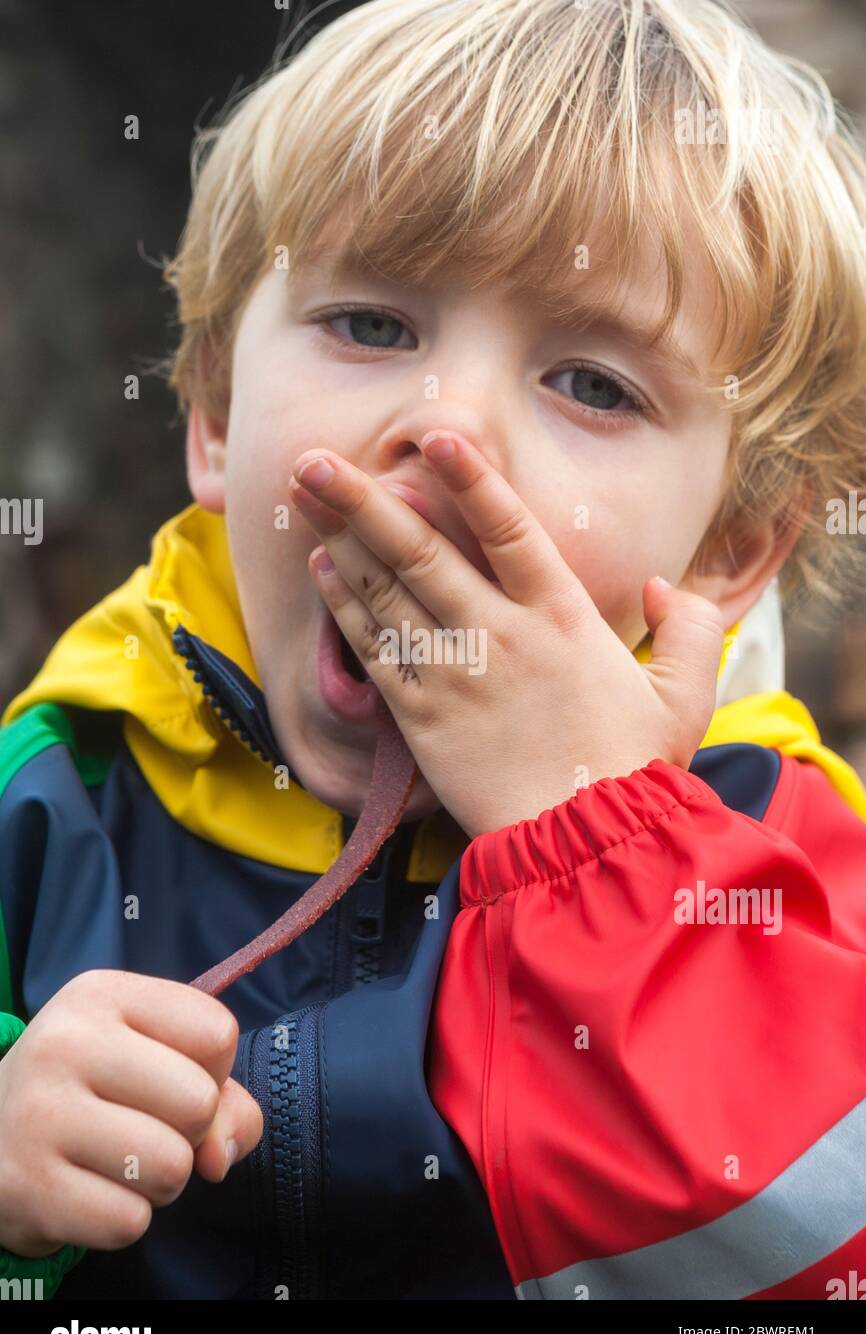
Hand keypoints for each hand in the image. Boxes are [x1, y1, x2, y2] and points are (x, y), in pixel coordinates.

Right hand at [0, 970, 262, 1257]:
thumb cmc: (93, 1092)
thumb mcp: (154, 1061)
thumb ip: (225, 1100)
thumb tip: (218, 1159)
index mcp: (100, 995)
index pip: (217, 1034)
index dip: (212, 1071)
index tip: (165, 1077)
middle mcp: (64, 1044)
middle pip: (200, 1103)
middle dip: (188, 1132)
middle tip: (139, 1126)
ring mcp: (39, 1115)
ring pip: (171, 1167)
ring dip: (158, 1181)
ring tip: (116, 1162)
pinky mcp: (27, 1188)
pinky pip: (129, 1221)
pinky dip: (122, 1219)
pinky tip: (87, 1193)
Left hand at [288, 433, 724, 838]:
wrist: (579, 843)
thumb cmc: (633, 768)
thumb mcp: (684, 696)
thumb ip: (688, 628)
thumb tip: (667, 586)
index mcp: (562, 616)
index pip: (510, 527)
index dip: (470, 477)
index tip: (433, 436)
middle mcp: (499, 632)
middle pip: (420, 550)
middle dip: (363, 498)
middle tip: (315, 458)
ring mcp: (453, 672)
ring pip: (385, 591)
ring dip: (341, 537)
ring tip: (305, 493)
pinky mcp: (420, 715)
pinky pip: (372, 648)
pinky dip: (344, 604)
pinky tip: (322, 567)